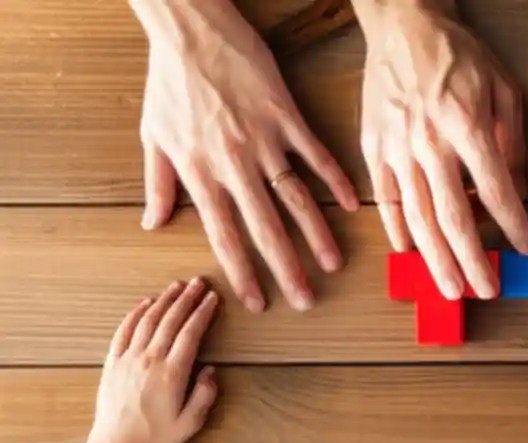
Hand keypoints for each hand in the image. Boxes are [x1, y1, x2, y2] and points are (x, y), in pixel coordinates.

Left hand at [86, 279, 219, 442]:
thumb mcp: (191, 423)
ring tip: (177, 286)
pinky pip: (124, 331)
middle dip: (186, 299)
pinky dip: (135, 314)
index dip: (203, 313)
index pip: (191, 334)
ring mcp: (128, 360)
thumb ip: (204, 395)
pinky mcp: (113, 363)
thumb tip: (210, 371)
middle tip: (199, 283)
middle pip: (170, 321)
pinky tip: (145, 303)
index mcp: (171, 374)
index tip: (212, 299)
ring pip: (148, 321)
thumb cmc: (156, 438)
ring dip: (164, 301)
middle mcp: (149, 361)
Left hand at [132, 0, 358, 312]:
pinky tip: (350, 204)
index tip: (258, 301)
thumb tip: (153, 223)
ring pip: (295, 198)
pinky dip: (335, 180)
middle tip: (305, 300)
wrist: (191, 32)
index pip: (224, 235)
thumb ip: (158, 184)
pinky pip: (315, 155)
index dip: (242, 272)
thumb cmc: (170, 81)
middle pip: (265, 227)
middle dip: (287, 269)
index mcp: (200, 172)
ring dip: (316, 235)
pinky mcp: (286, 117)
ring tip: (333, 264)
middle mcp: (234, 164)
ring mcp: (264, 141)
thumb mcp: (153, 135)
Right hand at [357, 0, 527, 300]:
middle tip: (485, 290)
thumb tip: (518, 190)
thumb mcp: (503, 88)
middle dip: (471, 259)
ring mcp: (396, 147)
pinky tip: (410, 253)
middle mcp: (429, 141)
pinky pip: (385, 198)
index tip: (527, 249)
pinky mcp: (372, 147)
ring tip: (450, 288)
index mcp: (466, 125)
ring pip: (416, 216)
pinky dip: (397, 229)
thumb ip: (512, 141)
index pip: (496, 190)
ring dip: (435, 259)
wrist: (402, 25)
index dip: (514, 225)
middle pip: (452, 215)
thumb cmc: (457, 56)